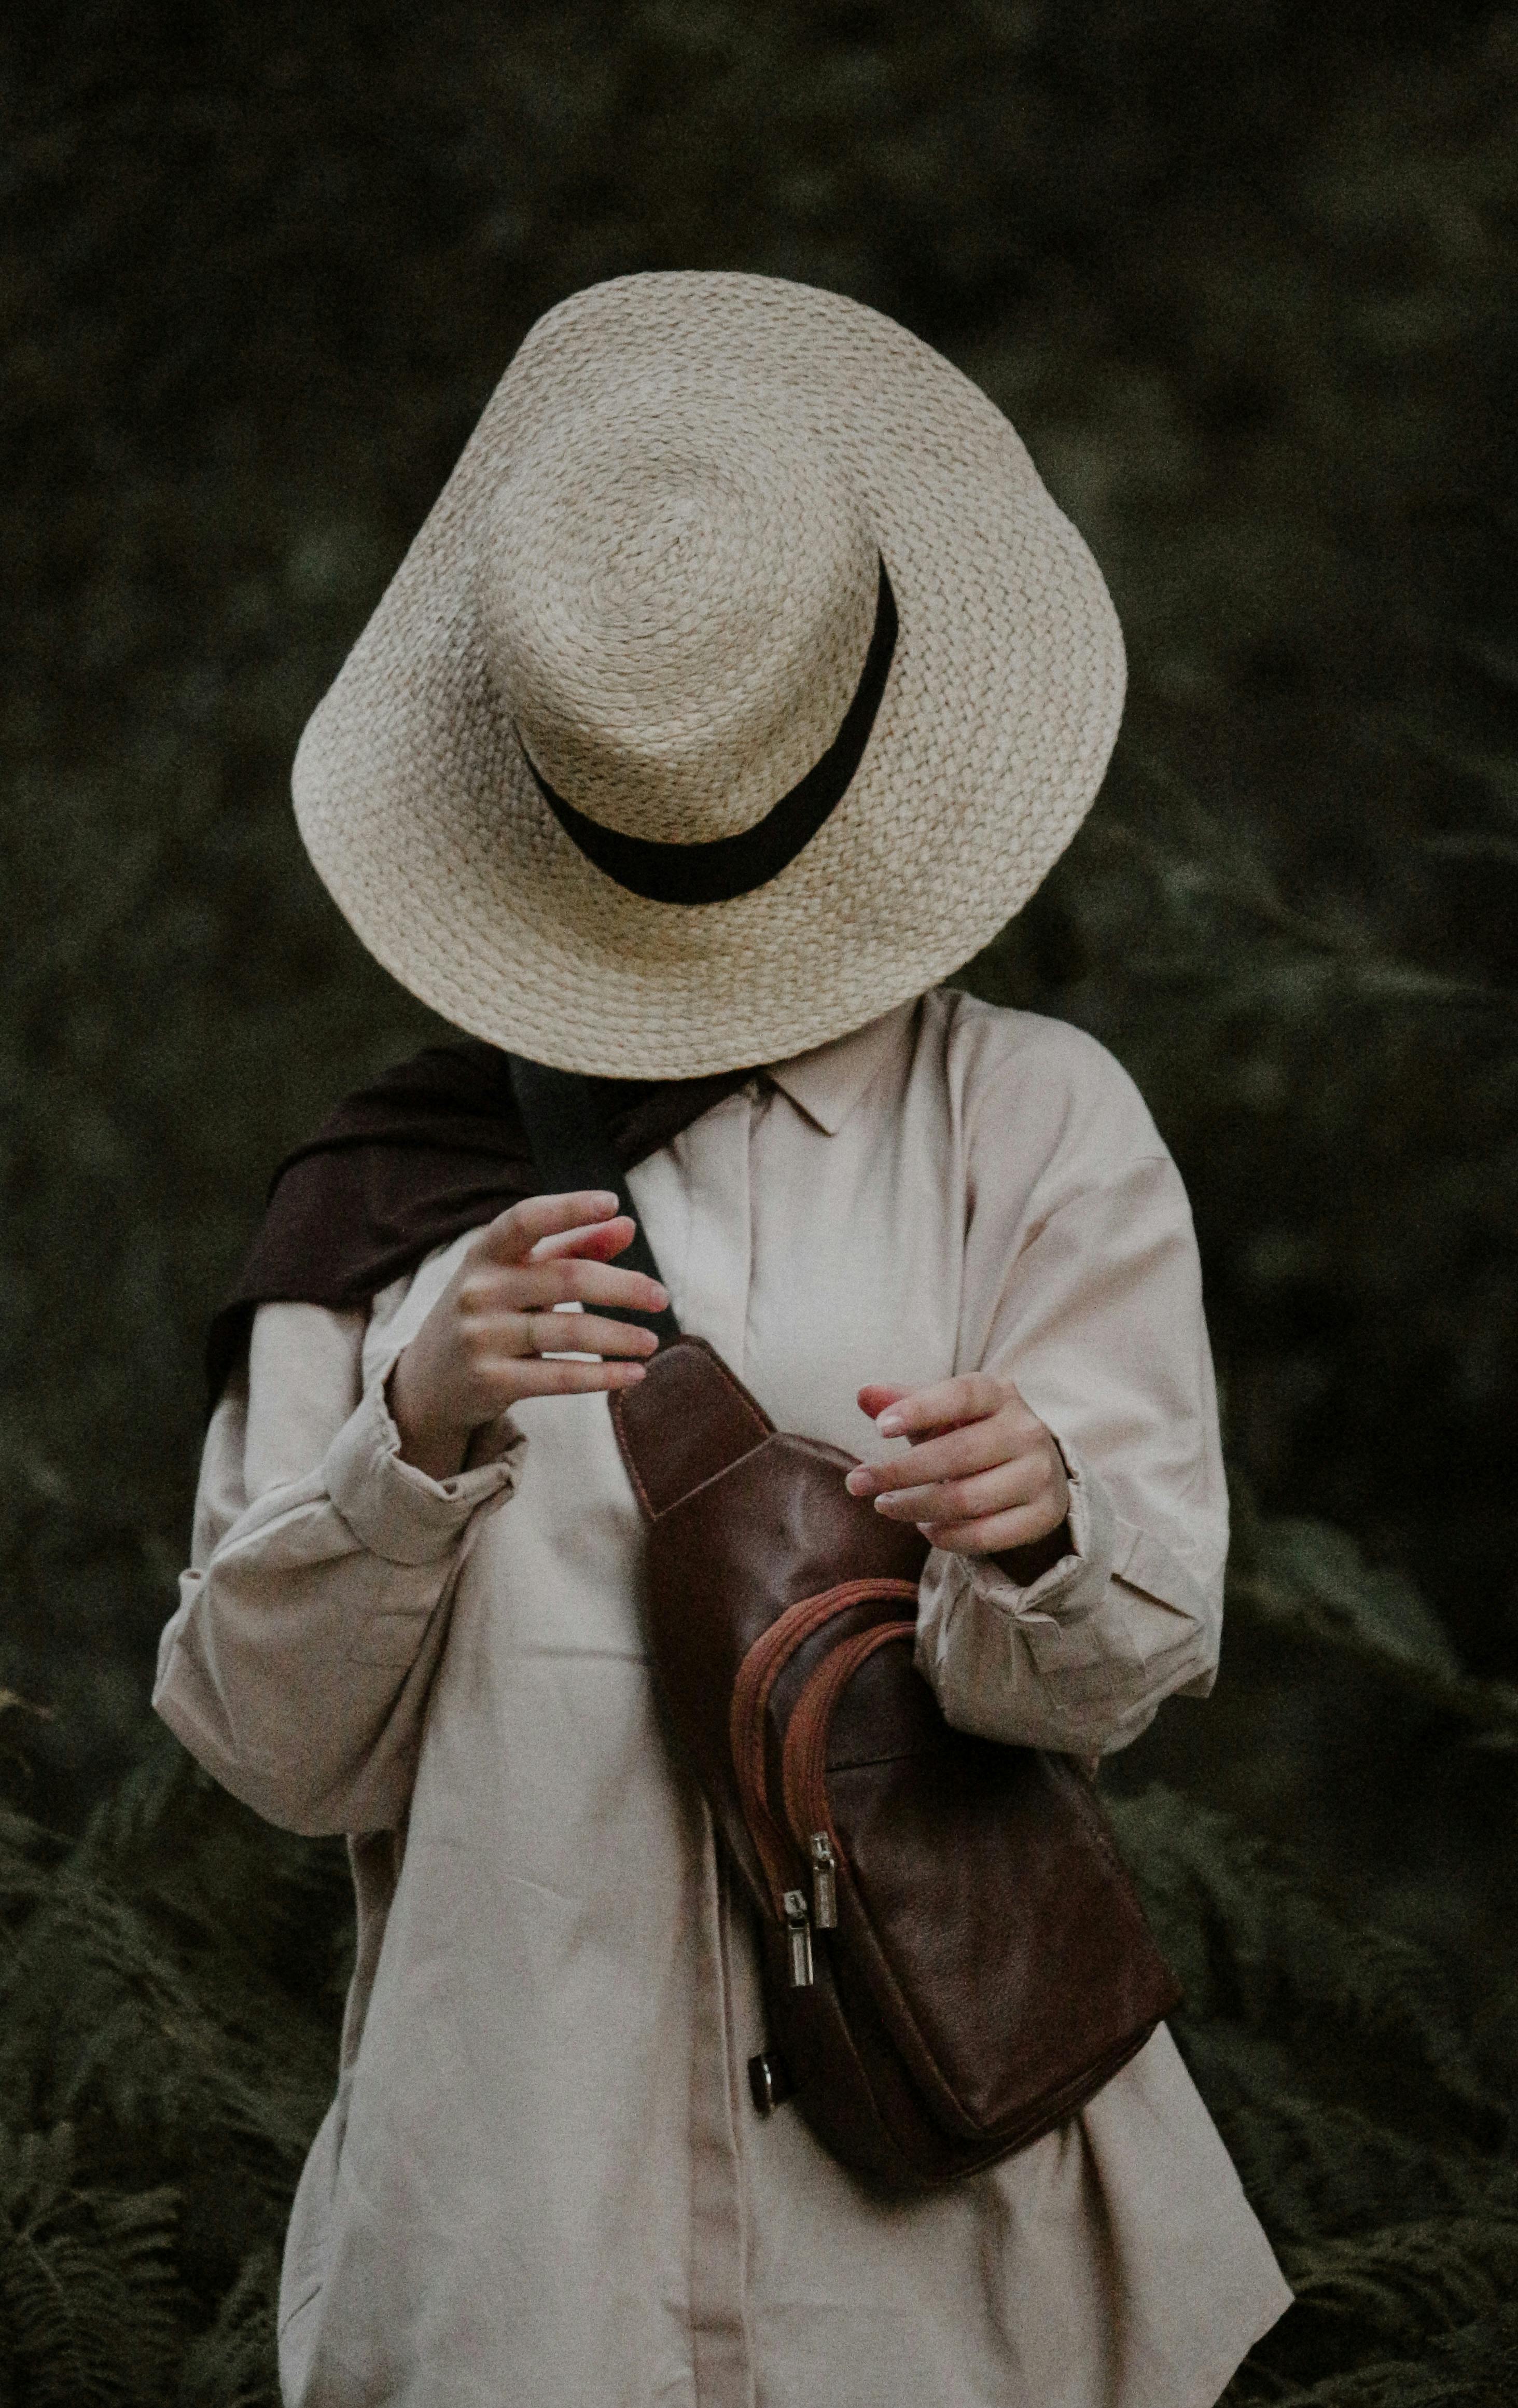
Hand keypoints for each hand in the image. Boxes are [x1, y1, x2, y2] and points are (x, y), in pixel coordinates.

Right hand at [388, 1191, 667, 1480]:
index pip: (525, 1219)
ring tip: (652, 1341)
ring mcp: (481, 1336)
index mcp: (485, 1253)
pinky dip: (602, 1376)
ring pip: (568, 1332)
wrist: (427, 1381)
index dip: (568, 1208)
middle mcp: (479, 1290)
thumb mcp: (518, 1274)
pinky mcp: (490, 1381)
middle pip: (566, 1278)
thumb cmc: (489, 1312)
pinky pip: (558, 1378)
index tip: (612, 1201)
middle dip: (622, 1286)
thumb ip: (572, 1247)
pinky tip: (635, 1373)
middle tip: (660, 1296)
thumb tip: (626, 1226)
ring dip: (619, 1337)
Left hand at [846, 1372, 1070, 1563]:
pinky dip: (945, 1536)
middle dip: (899, 1471)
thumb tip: (863, 1394)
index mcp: (1000, 1394)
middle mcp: (1026, 1431)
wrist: (1035, 1471)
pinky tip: (924, 1527)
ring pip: (966, 1499)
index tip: (879, 1428)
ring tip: (885, 1505)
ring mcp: (1039, 1475)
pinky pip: (984, 1536)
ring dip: (914, 1507)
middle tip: (856, 1483)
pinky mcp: (1042, 1516)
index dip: (920, 1409)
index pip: (961, 1395)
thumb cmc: (973, 1435)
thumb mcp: (943, 1414)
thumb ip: (905, 1401)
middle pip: (957, 1454)